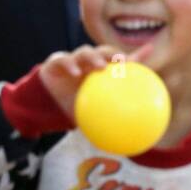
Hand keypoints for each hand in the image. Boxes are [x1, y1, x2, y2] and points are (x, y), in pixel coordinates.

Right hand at [36, 43, 152, 119]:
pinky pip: (63, 60)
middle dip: (113, 53)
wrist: (48, 108)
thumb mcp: (97, 115)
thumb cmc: (76, 110)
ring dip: (94, 57)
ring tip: (100, 66)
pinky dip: (70, 64)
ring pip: (85, 52)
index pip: (120, 62)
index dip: (131, 56)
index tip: (142, 54)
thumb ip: (116, 120)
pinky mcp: (55, 63)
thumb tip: (141, 137)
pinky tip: (76, 72)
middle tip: (122, 61)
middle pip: (103, 51)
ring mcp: (73, 60)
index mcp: (102, 71)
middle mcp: (89, 63)